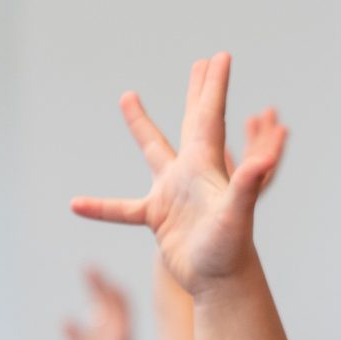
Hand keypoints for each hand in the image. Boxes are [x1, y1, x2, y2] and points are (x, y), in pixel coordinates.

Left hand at [64, 269, 134, 339]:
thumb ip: (74, 337)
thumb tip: (65, 322)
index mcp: (103, 324)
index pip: (99, 298)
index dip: (94, 284)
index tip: (87, 269)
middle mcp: (113, 323)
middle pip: (107, 297)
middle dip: (99, 283)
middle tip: (88, 267)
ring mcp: (120, 329)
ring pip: (119, 305)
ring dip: (111, 292)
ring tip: (101, 280)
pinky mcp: (124, 338)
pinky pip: (124, 319)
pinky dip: (121, 307)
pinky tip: (114, 295)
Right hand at [70, 53, 287, 296]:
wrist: (220, 283)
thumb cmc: (232, 250)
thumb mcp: (237, 215)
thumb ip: (247, 185)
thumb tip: (264, 161)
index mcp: (206, 165)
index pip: (210, 116)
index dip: (213, 86)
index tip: (219, 56)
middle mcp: (190, 173)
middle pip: (192, 122)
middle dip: (197, 92)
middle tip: (200, 64)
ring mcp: (172, 194)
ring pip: (153, 151)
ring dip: (141, 126)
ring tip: (127, 97)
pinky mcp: (157, 218)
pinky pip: (122, 209)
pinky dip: (101, 208)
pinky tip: (76, 205)